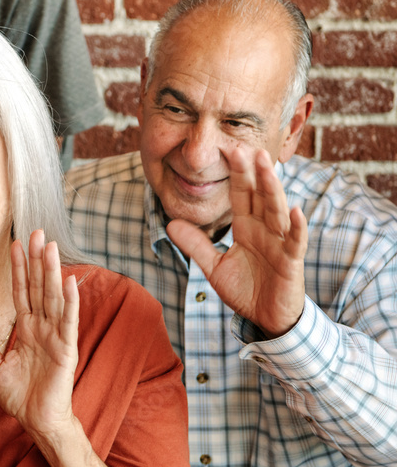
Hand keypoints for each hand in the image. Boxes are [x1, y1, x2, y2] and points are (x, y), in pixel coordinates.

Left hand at [0, 230, 80, 441]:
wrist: (38, 422)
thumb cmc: (21, 396)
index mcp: (27, 329)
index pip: (22, 292)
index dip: (19, 268)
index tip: (16, 243)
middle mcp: (43, 328)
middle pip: (39, 287)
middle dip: (38, 260)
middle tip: (37, 232)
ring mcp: (56, 337)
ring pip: (54, 298)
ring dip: (53, 272)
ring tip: (51, 247)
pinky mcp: (66, 350)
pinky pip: (68, 322)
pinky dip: (70, 302)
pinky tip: (69, 281)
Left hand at [167, 148, 307, 337]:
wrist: (266, 318)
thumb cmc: (246, 289)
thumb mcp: (214, 266)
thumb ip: (195, 245)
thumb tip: (171, 223)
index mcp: (247, 228)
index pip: (241, 196)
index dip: (236, 174)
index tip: (228, 150)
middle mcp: (265, 230)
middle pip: (259, 197)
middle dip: (254, 173)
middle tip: (246, 148)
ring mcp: (280, 244)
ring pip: (277, 212)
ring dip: (273, 190)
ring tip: (268, 168)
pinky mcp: (291, 262)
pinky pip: (294, 241)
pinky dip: (295, 227)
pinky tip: (295, 210)